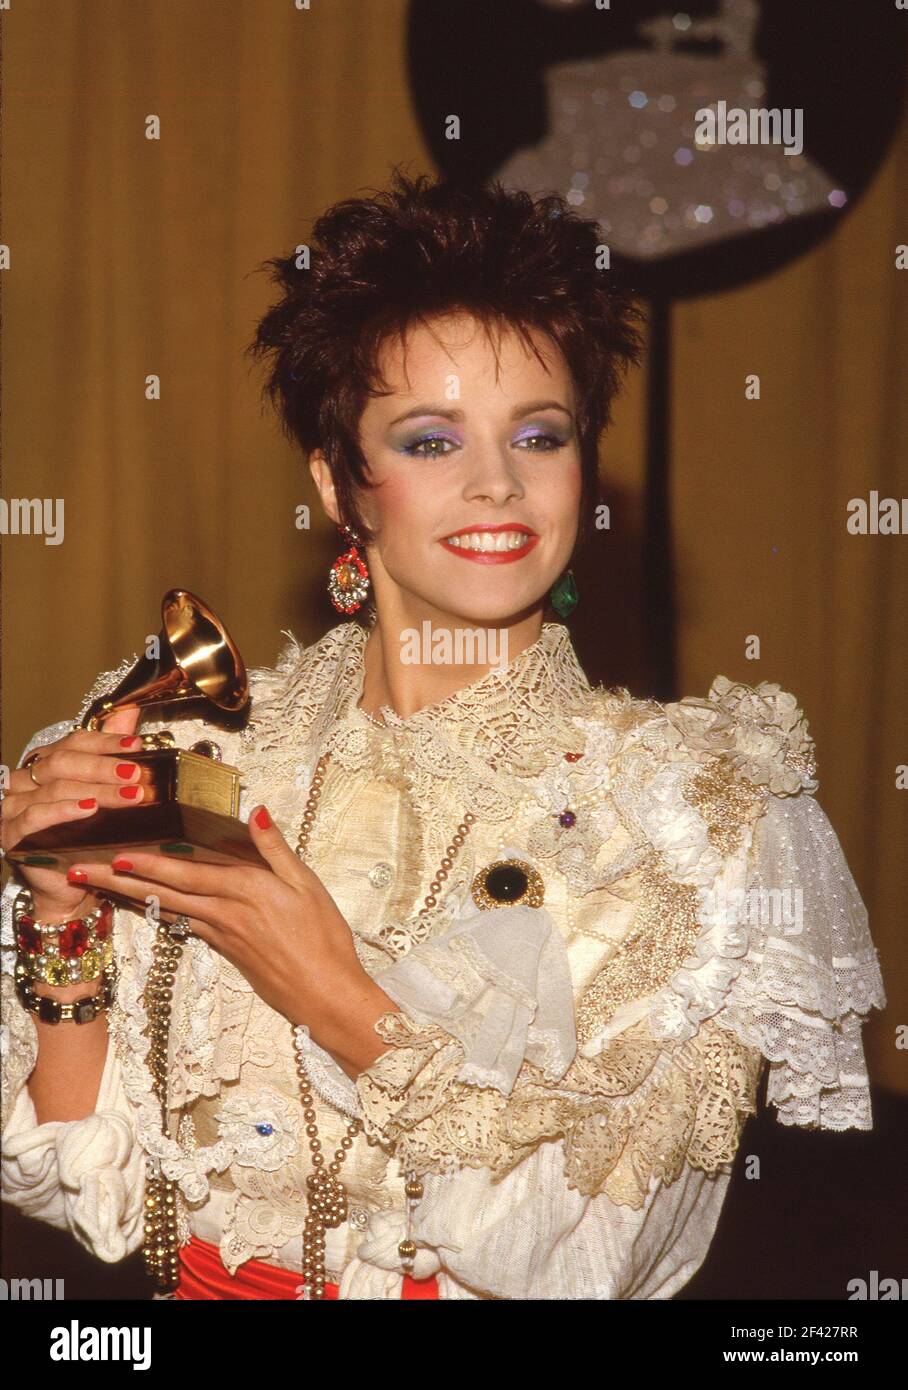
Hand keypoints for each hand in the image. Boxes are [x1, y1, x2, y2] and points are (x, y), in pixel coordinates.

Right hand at [2, 705, 146, 917]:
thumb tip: (130, 711)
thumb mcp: (104, 793)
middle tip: (137, 775)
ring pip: (54, 788)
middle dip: (105, 767)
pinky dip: (63, 811)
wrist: (70, 886)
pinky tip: (89, 809)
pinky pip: (35, 817)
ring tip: (129, 794)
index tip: (138, 745)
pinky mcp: (11, 835)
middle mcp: (24, 781)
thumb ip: (111, 752)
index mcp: (44, 765)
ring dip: (96, 790)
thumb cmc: (86, 837)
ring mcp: (13, 807)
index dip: (106, 741)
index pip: (74, 742)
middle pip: (63, 763)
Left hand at [65, 807, 398, 1076]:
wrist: (325, 995)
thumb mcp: (308, 885)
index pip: (185, 871)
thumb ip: (276, 848)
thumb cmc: (324, 938)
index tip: (112, 853)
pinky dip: (159, 912)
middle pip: (163, 890)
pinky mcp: (224, 949)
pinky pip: (183, 924)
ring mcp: (220, 932)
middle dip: (118, 881)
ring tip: (99, 886)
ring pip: (167, 908)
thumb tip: (255, 811)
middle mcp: (224, 910)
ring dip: (129, 896)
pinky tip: (147, 906)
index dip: (147, 863)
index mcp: (245, 888)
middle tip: (79, 872)